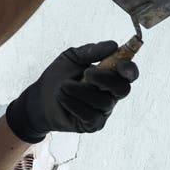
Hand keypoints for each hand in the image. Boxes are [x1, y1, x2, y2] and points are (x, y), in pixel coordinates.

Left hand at [5, 41, 138, 143]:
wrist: (40, 97)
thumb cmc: (59, 75)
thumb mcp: (73, 57)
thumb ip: (92, 51)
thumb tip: (113, 45)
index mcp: (109, 76)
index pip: (128, 74)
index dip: (130, 70)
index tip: (121, 65)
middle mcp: (110, 94)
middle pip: (122, 89)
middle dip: (106, 80)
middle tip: (87, 73)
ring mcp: (103, 111)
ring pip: (104, 102)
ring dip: (81, 91)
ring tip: (63, 86)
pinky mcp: (93, 124)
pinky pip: (90, 115)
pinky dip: (74, 103)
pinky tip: (61, 97)